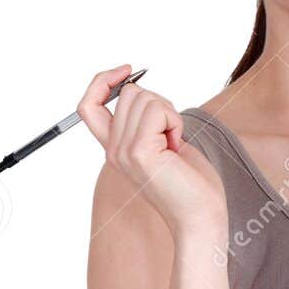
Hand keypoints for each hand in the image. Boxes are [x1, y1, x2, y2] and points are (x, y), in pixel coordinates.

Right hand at [76, 66, 226, 237]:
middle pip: (128, 93)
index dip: (102, 81)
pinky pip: (158, 110)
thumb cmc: (191, 183)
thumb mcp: (162, 143)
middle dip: (159, 104)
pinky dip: (175, 122)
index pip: (87, 105)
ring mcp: (123, 152)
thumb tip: (136, 85)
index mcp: (115, 149)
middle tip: (172, 135)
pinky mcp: (139, 152)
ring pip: (143, 97)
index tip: (127, 71)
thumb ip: (145, 121)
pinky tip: (178, 146)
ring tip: (175, 143)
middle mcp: (113, 151)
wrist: (201, 218)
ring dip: (169, 113)